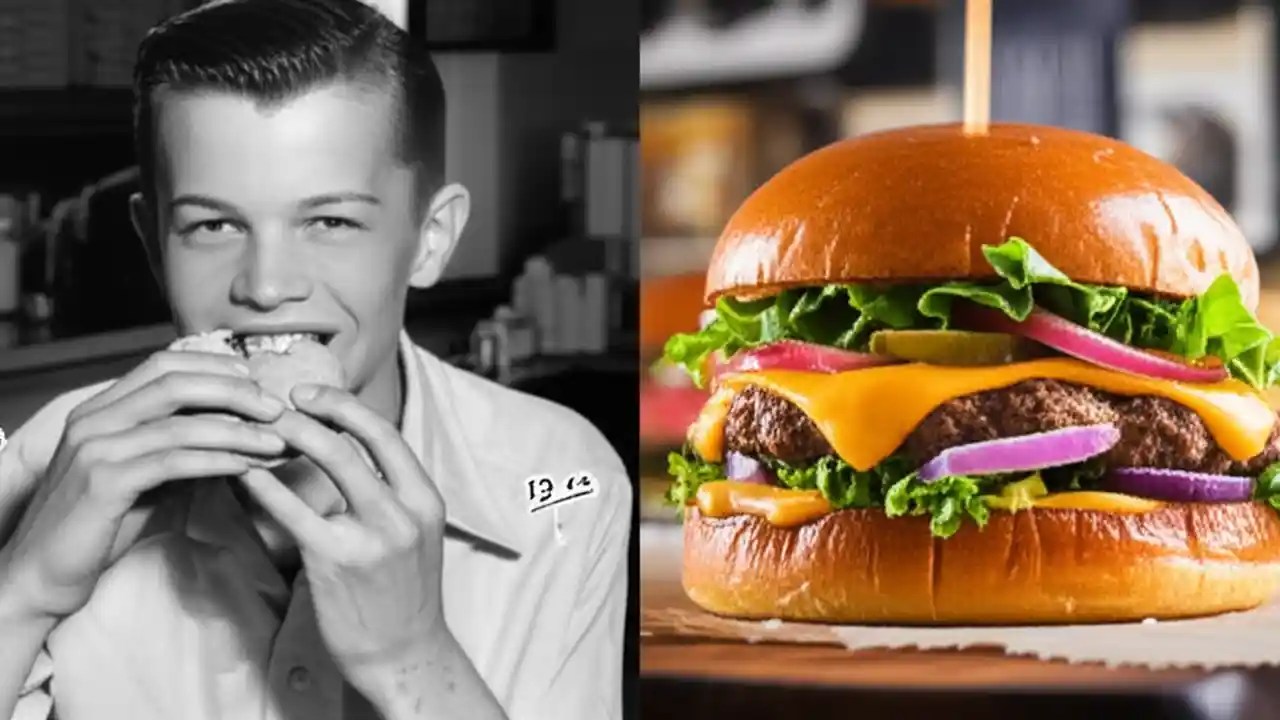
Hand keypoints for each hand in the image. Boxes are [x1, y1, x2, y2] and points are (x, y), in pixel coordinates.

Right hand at [0, 350, 288, 621]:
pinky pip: (172, 461)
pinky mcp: (103, 482)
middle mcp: (93, 419)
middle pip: (175, 383)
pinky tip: (246, 467)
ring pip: (180, 423)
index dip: (215, 367)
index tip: (257, 379)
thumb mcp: (148, 478)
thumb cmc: (101, 526)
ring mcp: (94, 448)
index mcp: (100, 409)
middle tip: (277, 408)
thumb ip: (183, 449)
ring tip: (276, 441)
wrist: (43, 575)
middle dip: (234, 391)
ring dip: (237, 430)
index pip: (162, 365)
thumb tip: (243, 433)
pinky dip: (215, 460)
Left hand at [237, 385, 445, 688]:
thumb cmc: (401, 595)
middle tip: (280, 399)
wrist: (404, 654)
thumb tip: (342, 453)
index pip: (386, 434)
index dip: (346, 406)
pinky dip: (266, 483)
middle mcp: (405, 511)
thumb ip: (388, 495)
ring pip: (331, 461)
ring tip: (259, 425)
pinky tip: (244, 472)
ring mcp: (373, 534)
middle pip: (357, 438)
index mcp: (426, 499)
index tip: (314, 393)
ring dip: (289, 435)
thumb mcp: (413, 535)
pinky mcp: (335, 559)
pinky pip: (293, 508)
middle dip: (316, 409)